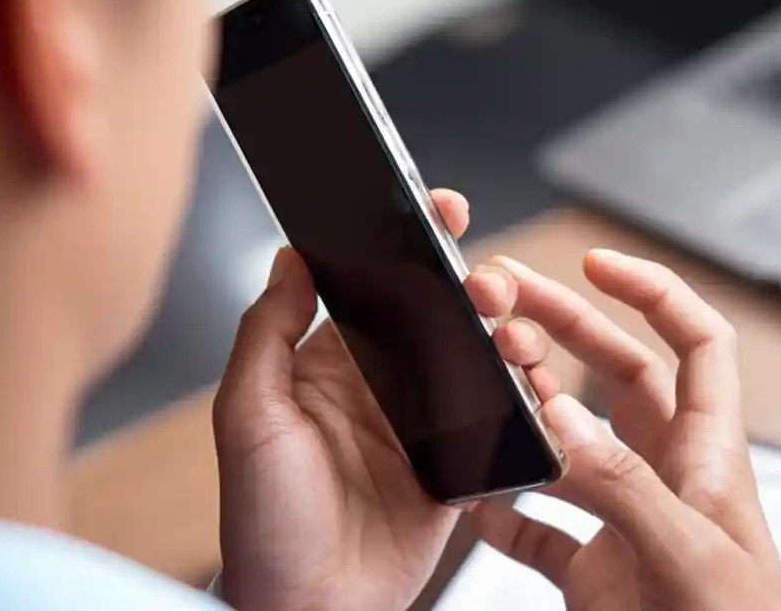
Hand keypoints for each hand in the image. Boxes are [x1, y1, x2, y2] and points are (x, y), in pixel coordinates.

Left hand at [213, 189, 544, 610]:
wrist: (311, 610)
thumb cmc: (264, 524)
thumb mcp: (248, 418)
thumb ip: (266, 333)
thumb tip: (290, 257)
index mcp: (331, 364)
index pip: (378, 285)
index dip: (412, 243)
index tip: (439, 210)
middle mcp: (383, 386)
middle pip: (442, 314)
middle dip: (475, 286)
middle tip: (488, 284)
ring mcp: (425, 425)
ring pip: (480, 360)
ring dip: (507, 338)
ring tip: (513, 339)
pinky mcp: (459, 466)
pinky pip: (501, 419)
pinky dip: (524, 397)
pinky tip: (532, 384)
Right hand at [463, 251, 780, 609]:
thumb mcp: (688, 560)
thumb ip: (624, 487)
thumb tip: (561, 418)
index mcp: (709, 458)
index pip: (698, 343)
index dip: (656, 292)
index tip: (597, 262)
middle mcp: (667, 479)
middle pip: (621, 375)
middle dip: (567, 327)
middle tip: (506, 297)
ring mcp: (629, 524)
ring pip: (573, 442)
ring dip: (529, 406)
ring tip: (482, 374)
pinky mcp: (598, 574)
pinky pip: (542, 527)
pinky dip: (504, 507)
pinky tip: (471, 495)